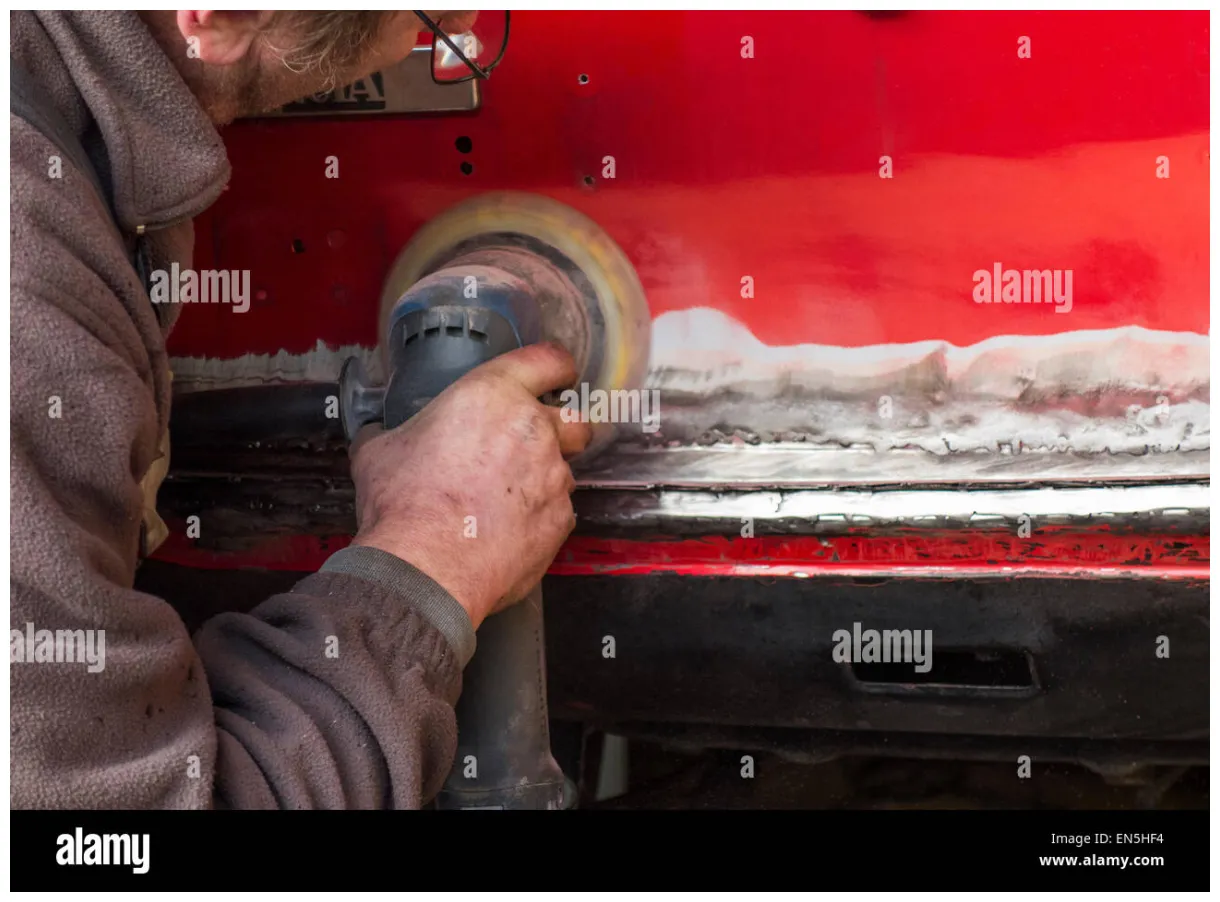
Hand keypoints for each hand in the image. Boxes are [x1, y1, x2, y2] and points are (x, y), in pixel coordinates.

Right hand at [349, 343, 591, 628]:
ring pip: (564, 470)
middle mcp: (534, 430)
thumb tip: (376, 435)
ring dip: (543, 479)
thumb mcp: (379, 451)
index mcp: (494, 396)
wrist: (426, 566)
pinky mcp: (561, 521)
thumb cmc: (404, 502)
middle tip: (529, 446)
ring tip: (506, 501)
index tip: (556, 374)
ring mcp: (553, 477)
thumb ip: (389, 433)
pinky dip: (539, 518)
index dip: (556, 366)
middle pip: (574, 419)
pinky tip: (508, 531)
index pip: (547, 361)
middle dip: (561, 429)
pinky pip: (558, 511)